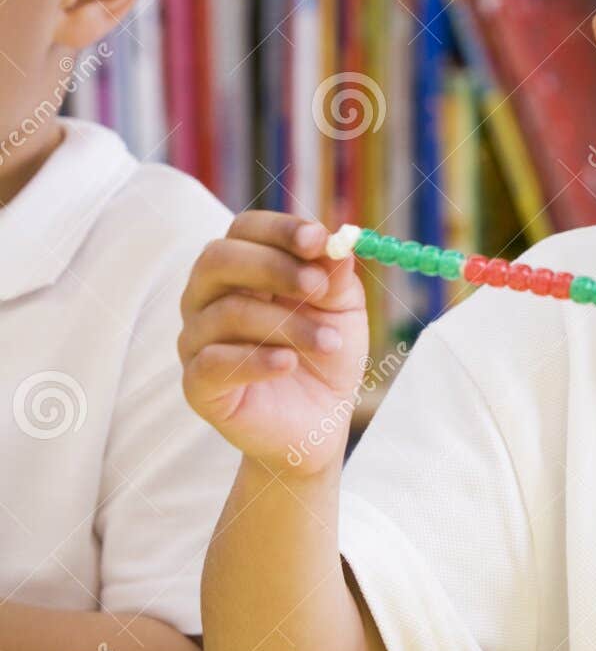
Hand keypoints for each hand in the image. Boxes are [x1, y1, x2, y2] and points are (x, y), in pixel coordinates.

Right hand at [178, 212, 368, 474]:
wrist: (318, 421)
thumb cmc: (325, 354)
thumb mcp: (343, 312)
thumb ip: (336, 279)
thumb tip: (338, 244)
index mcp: (243, 269)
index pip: (244, 229)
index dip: (279, 230)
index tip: (319, 239)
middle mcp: (208, 297)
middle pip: (219, 260)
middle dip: (274, 267)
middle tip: (318, 287)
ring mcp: (197, 340)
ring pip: (227, 312)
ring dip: (288, 324)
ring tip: (330, 343)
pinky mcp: (197, 384)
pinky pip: (216, 362)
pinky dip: (258, 359)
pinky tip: (290, 363)